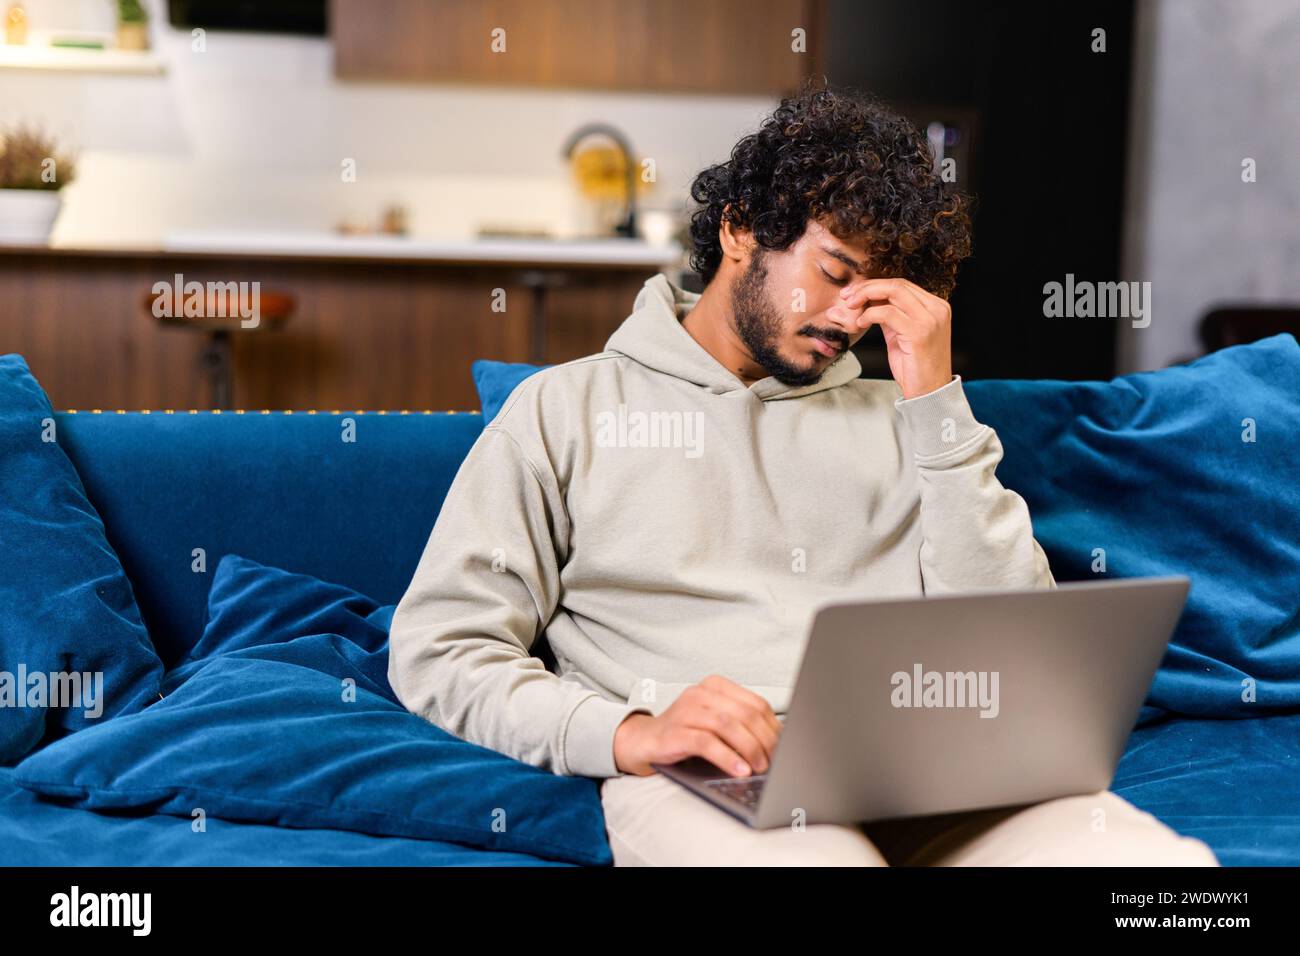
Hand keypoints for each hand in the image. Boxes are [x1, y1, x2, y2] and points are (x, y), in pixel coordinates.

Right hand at [613, 675, 782, 776]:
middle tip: (774, 762)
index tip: (784, 748)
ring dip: (749, 749)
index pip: (755, 703)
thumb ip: (741, 724)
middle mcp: (701, 693)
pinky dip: (727, 758)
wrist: (646, 741)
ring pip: (728, 725)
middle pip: (745, 714)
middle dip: (765, 741)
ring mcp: (687, 710)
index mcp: (716, 686)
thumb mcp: (716, 722)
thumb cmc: (687, 733)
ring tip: (759, 768)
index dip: (774, 727)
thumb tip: (778, 742)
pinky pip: (707, 743)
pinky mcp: (676, 731)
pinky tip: (739, 770)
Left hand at [827, 277, 953, 399]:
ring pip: (893, 291)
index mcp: (935, 306)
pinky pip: (887, 313)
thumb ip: (890, 314)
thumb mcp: (901, 333)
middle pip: (896, 284)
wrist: (930, 392)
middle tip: (847, 296)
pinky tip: (861, 323)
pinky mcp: (919, 332)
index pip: (902, 284)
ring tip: (851, 307)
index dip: (874, 285)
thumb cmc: (915, 366)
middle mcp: (936, 309)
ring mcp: (930, 319)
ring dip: (865, 296)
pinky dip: (869, 314)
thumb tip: (867, 299)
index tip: (853, 292)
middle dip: (867, 287)